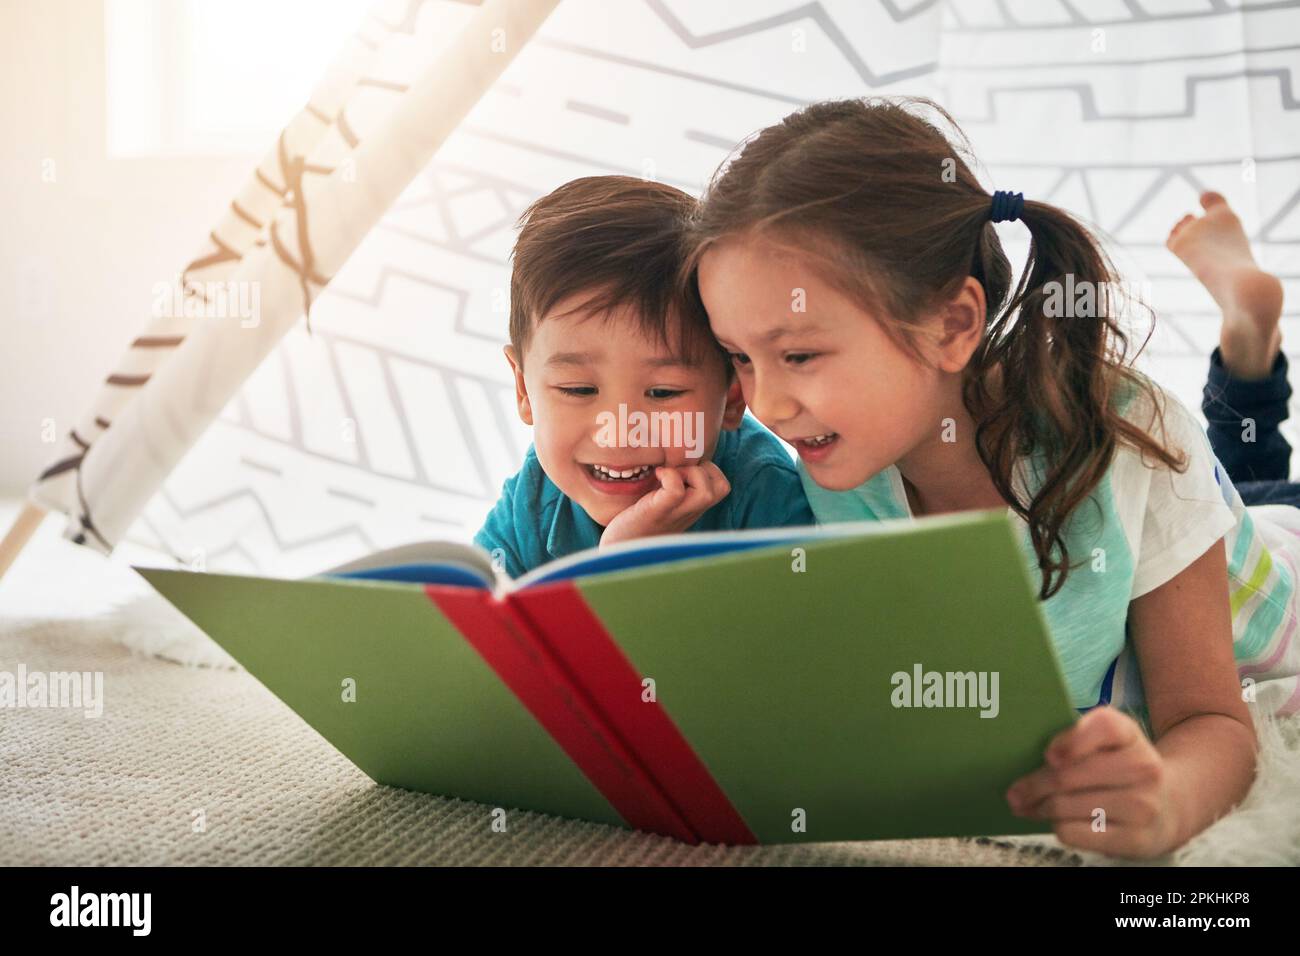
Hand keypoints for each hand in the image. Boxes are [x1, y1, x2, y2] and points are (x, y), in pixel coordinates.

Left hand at [599, 462, 730, 547]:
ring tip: (668, 474)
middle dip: (704, 469)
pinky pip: (676, 491)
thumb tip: (666, 457)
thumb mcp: (658, 503)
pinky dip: (669, 476)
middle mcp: (688, 513)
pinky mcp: (656, 513)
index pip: (721, 486)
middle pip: (722, 487)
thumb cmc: (632, 524)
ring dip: (690, 472)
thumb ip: (668, 487)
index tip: (683, 469)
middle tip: (678, 470)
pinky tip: (655, 476)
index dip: (708, 470)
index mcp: (691, 509)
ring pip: (707, 491)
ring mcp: (675, 514)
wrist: (616, 549)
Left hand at [1005, 706, 1181, 858]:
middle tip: (1015, 792)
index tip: (1048, 754)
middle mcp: (1144, 768)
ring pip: (1065, 806)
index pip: (1105, 727)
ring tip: (1030, 806)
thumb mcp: (1107, 743)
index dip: (1073, 740)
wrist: (1170, 805)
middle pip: (1069, 775)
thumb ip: (1073, 740)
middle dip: (1033, 785)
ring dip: (1040, 807)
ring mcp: (1143, 805)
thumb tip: (1019, 758)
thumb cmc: (1119, 768)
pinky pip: (1074, 832)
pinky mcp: (1136, 839)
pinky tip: (1058, 822)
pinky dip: (1058, 827)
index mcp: (1130, 734)